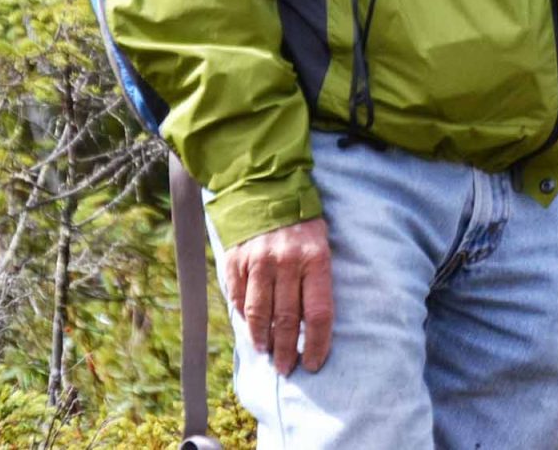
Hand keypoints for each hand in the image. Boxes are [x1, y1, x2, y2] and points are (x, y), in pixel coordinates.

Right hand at [222, 216, 333, 375]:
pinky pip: (239, 298)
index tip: (314, 363)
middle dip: (288, 351)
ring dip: (263, 340)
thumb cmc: (302, 224)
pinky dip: (244, 317)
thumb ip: (316, 281)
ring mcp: (258, 261)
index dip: (317, 344)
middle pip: (288, 320)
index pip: (319, 314)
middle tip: (287, 368)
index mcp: (315, 259)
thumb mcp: (321, 244)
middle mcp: (286, 261)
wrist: (268, 189)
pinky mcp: (236, 260)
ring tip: (267, 352)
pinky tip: (250, 327)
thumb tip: (311, 327)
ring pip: (260, 314)